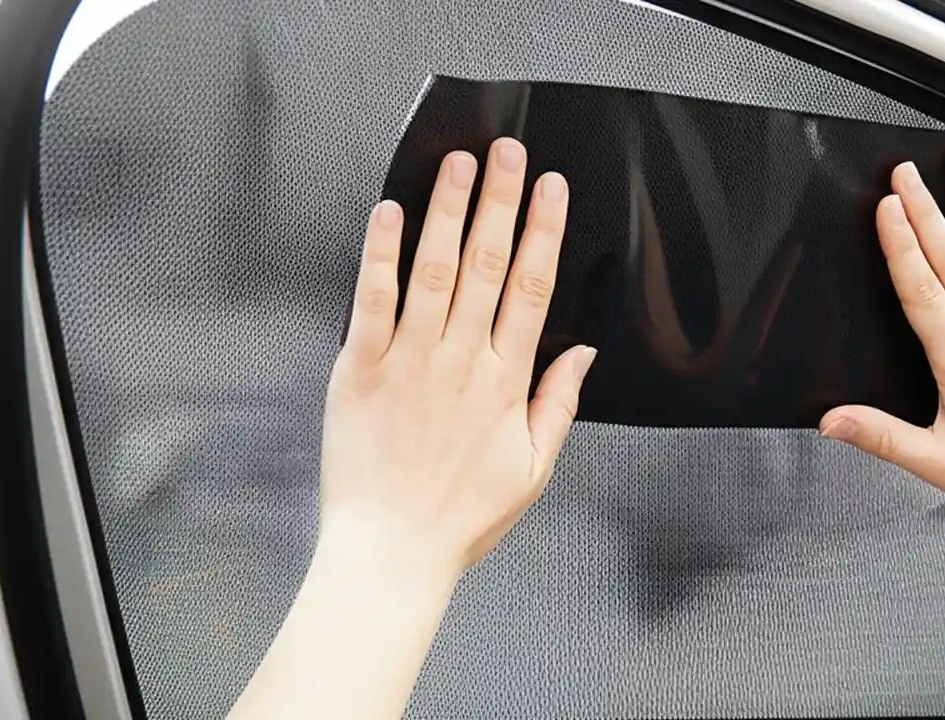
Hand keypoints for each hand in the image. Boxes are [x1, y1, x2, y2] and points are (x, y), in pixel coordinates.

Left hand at [319, 138, 594, 579]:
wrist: (390, 552)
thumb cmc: (460, 517)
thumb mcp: (533, 469)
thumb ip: (558, 404)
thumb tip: (583, 353)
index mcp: (504, 382)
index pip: (532, 289)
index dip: (544, 232)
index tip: (551, 188)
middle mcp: (460, 360)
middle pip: (488, 264)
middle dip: (501, 201)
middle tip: (509, 151)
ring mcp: (409, 360)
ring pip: (435, 269)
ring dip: (448, 211)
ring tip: (459, 164)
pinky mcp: (361, 369)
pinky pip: (372, 300)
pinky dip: (380, 254)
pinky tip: (388, 213)